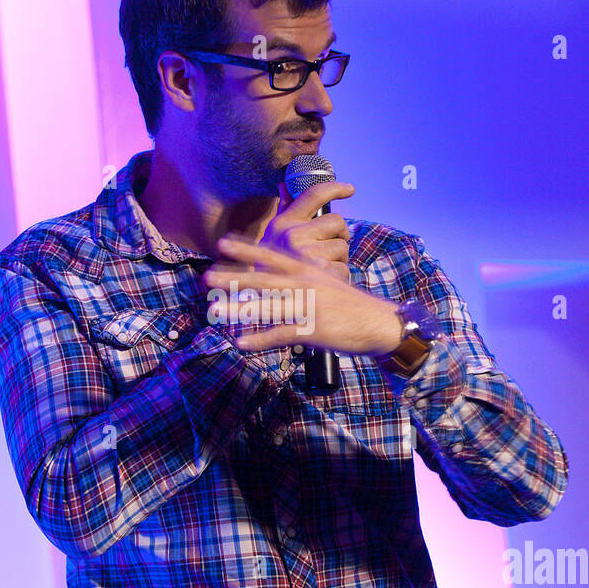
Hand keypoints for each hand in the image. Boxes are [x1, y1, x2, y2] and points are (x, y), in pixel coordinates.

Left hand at [202, 236, 403, 357]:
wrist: (380, 323)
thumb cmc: (350, 304)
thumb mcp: (328, 280)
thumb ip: (304, 273)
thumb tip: (284, 266)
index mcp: (308, 270)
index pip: (273, 256)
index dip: (248, 249)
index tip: (223, 243)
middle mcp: (306, 285)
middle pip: (265, 279)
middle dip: (235, 278)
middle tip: (208, 277)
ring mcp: (310, 307)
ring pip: (270, 307)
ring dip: (241, 310)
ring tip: (216, 312)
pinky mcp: (314, 330)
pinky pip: (282, 335)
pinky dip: (260, 340)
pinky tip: (241, 344)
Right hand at [258, 180, 354, 284]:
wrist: (264, 300)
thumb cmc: (272, 264)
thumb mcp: (273, 235)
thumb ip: (284, 209)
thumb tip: (284, 184)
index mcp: (284, 223)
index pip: (313, 195)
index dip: (335, 188)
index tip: (350, 188)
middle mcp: (293, 235)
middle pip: (337, 222)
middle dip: (339, 235)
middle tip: (329, 247)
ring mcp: (306, 255)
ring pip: (343, 247)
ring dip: (339, 258)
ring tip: (322, 266)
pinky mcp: (320, 274)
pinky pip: (344, 268)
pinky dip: (338, 276)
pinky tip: (324, 281)